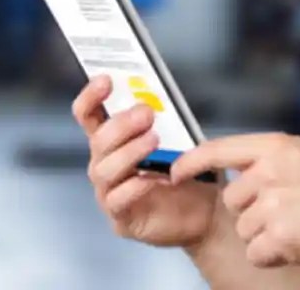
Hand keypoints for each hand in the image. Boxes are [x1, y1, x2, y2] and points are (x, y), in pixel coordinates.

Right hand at [73, 75, 220, 249]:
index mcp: (115, 142)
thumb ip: (167, 119)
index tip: (106, 80)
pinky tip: (151, 179)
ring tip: (154, 140)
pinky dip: (133, 187)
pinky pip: (117, 201)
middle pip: (98, 141)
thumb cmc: (190, 171)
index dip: (91, 97)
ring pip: (104, 170)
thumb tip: (159, 97)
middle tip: (146, 113)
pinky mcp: (122, 218)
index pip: (89, 116)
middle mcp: (106, 165)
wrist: (209, 211)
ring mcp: (110, 192)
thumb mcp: (181, 138)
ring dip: (128, 152)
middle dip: (120, 124)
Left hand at [169, 133, 299, 269]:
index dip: (192, 162)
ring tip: (299, 226)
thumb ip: (272, 158)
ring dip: (265, 234)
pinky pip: (256, 252)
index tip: (177, 173)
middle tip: (288, 211)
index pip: (219, 149)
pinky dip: (273, 255)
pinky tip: (298, 243)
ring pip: (243, 228)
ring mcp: (274, 203)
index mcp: (278, 147)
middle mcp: (271, 171)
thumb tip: (240, 167)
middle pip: (232, 198)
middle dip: (251, 211)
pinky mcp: (278, 235)